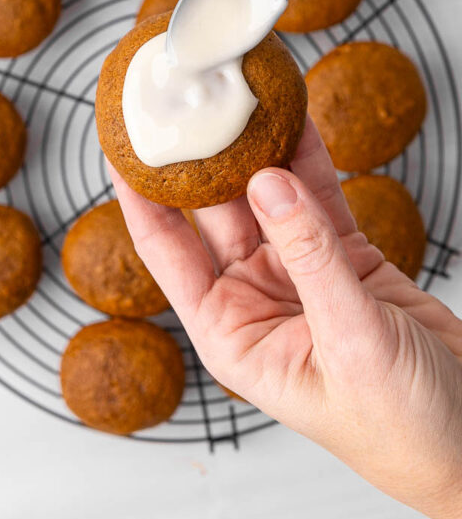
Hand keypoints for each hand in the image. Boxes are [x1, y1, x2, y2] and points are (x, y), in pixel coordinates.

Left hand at [109, 118, 461, 518]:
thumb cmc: (397, 425)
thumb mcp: (348, 341)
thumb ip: (310, 257)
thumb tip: (268, 181)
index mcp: (230, 330)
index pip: (165, 250)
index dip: (139, 195)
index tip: (120, 143)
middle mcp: (254, 295)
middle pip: (214, 211)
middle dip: (200, 157)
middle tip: (184, 100)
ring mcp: (298, 271)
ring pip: (268, 195)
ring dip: (256, 147)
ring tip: (237, 92)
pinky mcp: (343, 256)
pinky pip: (319, 196)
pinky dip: (309, 158)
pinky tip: (295, 117)